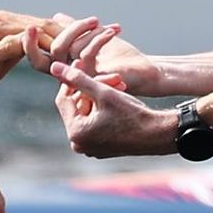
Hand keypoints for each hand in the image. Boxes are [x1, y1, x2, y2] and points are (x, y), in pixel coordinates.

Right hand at [24, 14, 155, 93]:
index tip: (30, 26)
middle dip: (69, 29)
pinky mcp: (95, 79)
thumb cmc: (120, 57)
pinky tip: (114, 31)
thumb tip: (57, 17)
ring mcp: (82, 78)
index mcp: (65, 65)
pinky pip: (88, 54)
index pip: (37, 59)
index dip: (29, 45)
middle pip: (55, 49)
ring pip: (71, 50)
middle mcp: (70, 74)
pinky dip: (99, 38)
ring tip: (102, 24)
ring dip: (87, 31)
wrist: (145, 72)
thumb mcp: (93, 37)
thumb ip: (73, 29)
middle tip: (89, 19)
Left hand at [49, 62, 167, 157]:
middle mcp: (79, 145)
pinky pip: (95, 124)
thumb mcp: (104, 92)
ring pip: (87, 114)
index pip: (64, 99)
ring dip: (98, 98)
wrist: (158, 135)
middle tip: (106, 75)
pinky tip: (117, 98)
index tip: (80, 64)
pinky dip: (103, 110)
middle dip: (90, 89)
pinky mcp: (101, 148)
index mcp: (76, 133)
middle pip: (76, 107)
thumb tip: (54, 67)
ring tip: (117, 85)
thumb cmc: (133, 114)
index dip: (71, 80)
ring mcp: (90, 149)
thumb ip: (78, 79)